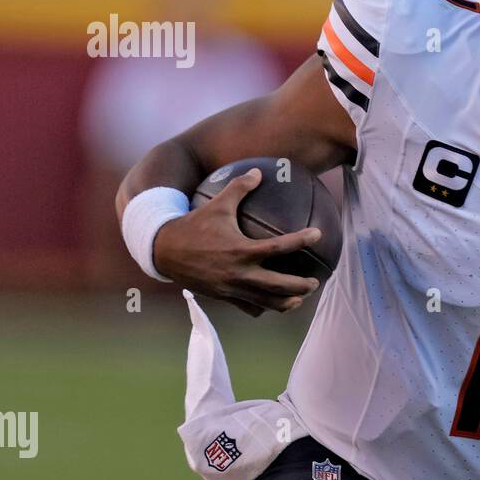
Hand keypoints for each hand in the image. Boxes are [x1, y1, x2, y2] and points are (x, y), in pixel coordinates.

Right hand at [153, 168, 322, 315]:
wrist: (162, 250)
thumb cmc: (193, 224)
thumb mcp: (216, 203)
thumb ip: (239, 187)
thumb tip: (259, 172)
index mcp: (240, 250)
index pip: (278, 247)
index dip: (301, 240)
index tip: (318, 234)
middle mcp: (238, 273)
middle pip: (278, 286)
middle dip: (301, 286)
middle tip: (316, 281)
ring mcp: (231, 288)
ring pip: (265, 302)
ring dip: (286, 302)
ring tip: (300, 298)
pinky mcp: (223, 297)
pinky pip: (248, 307)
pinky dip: (263, 307)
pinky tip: (273, 303)